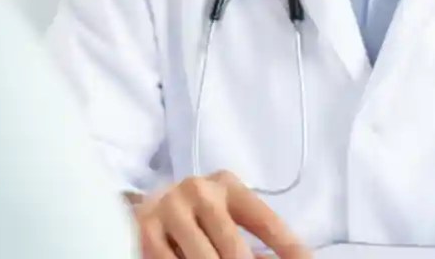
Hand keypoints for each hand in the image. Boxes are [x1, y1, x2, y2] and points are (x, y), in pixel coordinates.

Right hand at [132, 171, 309, 258]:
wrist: (143, 203)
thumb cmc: (197, 214)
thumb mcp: (226, 216)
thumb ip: (251, 239)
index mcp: (228, 186)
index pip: (267, 222)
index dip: (290, 248)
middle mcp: (199, 191)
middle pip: (234, 249)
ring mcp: (170, 209)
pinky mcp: (146, 230)